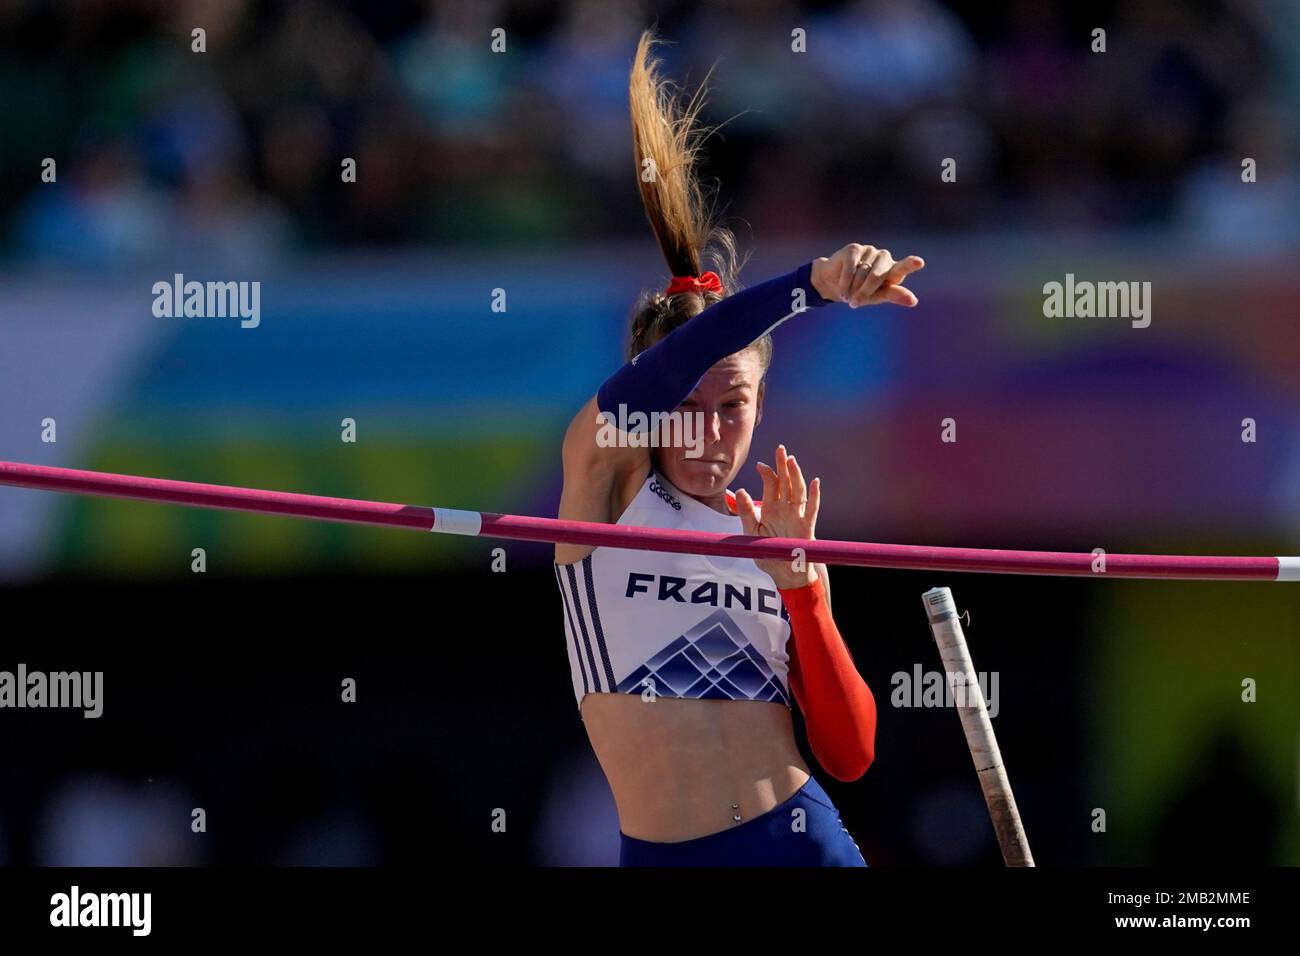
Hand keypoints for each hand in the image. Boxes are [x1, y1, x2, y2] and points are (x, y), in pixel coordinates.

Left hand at [733, 444, 820, 589]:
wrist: (783, 573)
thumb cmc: (767, 553)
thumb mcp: (751, 532)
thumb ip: (745, 512)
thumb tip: (739, 490)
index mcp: (771, 508)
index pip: (771, 484)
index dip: (767, 473)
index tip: (760, 465)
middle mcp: (785, 508)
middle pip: (786, 482)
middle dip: (783, 465)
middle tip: (780, 449)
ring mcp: (798, 516)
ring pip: (798, 491)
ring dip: (796, 475)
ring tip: (792, 461)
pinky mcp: (807, 526)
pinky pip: (812, 509)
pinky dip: (815, 496)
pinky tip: (815, 482)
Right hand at [811, 244, 923, 307]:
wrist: (834, 284)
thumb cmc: (859, 292)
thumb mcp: (877, 297)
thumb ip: (894, 295)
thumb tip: (914, 301)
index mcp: (893, 271)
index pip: (903, 268)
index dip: (910, 265)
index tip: (919, 263)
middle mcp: (884, 258)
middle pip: (877, 276)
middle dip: (864, 292)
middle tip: (855, 304)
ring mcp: (870, 251)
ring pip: (862, 273)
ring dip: (852, 289)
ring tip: (847, 296)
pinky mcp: (854, 249)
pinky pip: (850, 268)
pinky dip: (845, 282)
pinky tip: (842, 290)